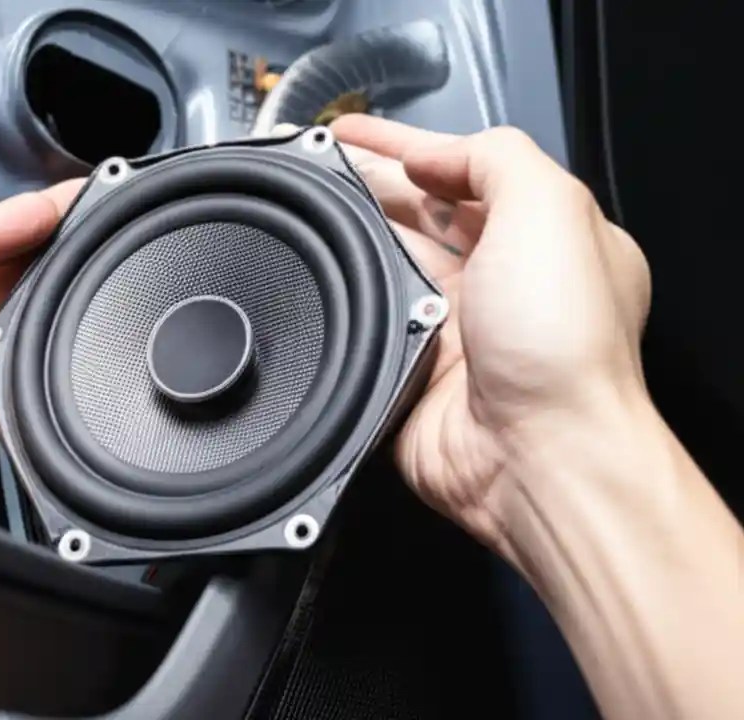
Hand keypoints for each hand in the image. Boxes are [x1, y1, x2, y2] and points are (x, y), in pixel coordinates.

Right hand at [331, 115, 651, 553]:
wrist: (538, 457)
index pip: (465, 171)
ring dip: (346, 241)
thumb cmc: (564, 348)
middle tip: (314, 168)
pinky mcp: (412, 375)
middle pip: (417, 218)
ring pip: (384, 268)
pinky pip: (363, 328)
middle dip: (366, 187)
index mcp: (546, 239)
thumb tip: (433, 155)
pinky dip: (340, 306)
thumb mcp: (549, 208)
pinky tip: (319, 285)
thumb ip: (495, 158)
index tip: (352, 133)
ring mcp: (454, 333)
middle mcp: (502, 286)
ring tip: (305, 214)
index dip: (406, 145)